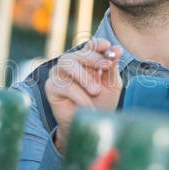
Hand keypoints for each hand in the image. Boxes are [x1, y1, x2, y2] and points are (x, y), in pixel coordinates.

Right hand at [44, 38, 123, 153]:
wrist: (89, 125)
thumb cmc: (101, 103)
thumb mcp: (111, 85)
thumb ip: (112, 68)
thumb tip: (117, 49)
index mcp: (87, 60)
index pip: (90, 46)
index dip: (97, 44)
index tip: (106, 45)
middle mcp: (71, 63)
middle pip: (78, 53)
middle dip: (93, 58)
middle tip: (106, 66)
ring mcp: (59, 73)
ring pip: (67, 64)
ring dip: (84, 76)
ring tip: (96, 91)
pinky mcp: (51, 87)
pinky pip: (63, 85)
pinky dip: (78, 94)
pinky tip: (87, 104)